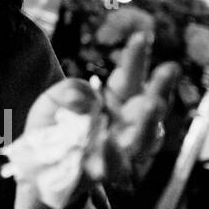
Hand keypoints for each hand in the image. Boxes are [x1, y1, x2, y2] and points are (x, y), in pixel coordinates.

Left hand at [13, 32, 178, 208]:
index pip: (130, 77)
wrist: (38, 168)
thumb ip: (68, 91)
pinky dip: (110, 154)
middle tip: (170, 68)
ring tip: (151, 103)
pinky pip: (112, 165)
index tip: (142, 35)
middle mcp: (125, 124)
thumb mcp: (52, 100)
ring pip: (143, 138)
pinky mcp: (104, 172)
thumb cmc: (52, 128)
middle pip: (149, 106)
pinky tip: (105, 141)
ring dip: (148, 121)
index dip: (137, 57)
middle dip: (161, 87)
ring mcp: (120, 150)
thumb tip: (87, 98)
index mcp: (116, 101)